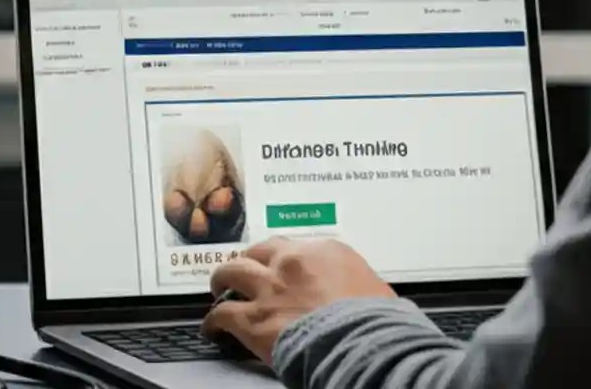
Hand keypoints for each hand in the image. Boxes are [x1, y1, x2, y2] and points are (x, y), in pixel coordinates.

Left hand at [202, 237, 395, 364]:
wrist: (362, 344)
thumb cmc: (378, 323)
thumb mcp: (375, 289)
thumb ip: (356, 284)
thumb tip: (359, 297)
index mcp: (324, 251)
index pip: (293, 246)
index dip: (282, 257)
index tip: (280, 266)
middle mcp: (291, 262)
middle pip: (257, 251)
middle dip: (249, 261)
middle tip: (245, 272)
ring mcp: (269, 289)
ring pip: (230, 272)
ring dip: (222, 280)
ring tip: (219, 288)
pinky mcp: (253, 319)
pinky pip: (221, 314)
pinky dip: (213, 321)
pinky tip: (212, 328)